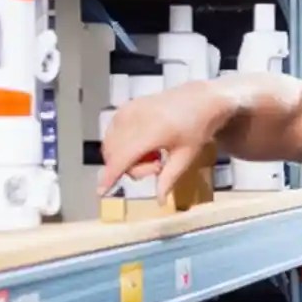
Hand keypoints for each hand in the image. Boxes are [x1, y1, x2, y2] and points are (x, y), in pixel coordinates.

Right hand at [99, 81, 236, 203]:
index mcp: (151, 131)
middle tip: (157, 165)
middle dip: (132, 168)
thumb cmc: (197, 129)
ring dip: (126, 157)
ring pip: (110, 144)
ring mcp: (127, 110)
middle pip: (114, 154)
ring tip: (153, 153)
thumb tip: (159, 201)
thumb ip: (169, 179)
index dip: (110, 176)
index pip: (122, 158)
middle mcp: (134, 119)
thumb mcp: (186, 156)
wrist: (201, 99)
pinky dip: (122, 144)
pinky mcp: (125, 107)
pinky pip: (113, 132)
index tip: (100, 192)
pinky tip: (144, 143)